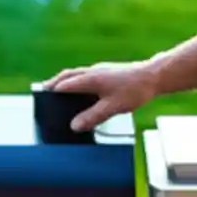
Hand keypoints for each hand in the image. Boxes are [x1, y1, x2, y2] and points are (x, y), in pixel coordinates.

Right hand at [41, 60, 160, 131]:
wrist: (154, 76)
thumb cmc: (134, 90)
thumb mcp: (112, 107)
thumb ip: (92, 117)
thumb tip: (74, 126)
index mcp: (90, 78)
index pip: (65, 84)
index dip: (52, 90)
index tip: (41, 96)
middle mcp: (93, 71)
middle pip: (68, 75)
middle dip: (55, 82)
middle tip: (44, 89)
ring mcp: (101, 70)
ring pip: (78, 73)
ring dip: (66, 80)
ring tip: (59, 89)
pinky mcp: (108, 72)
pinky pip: (86, 75)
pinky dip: (78, 81)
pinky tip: (83, 90)